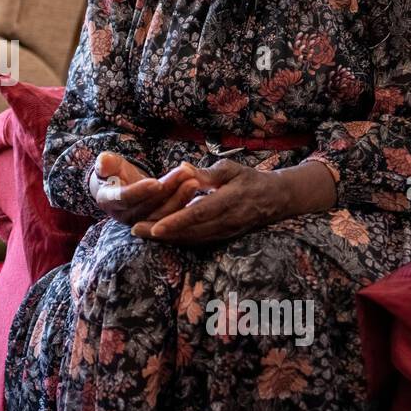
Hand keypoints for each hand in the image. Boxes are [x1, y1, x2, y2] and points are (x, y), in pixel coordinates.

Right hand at [90, 151, 193, 224]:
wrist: (116, 187)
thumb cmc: (112, 172)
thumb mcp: (106, 164)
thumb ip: (105, 163)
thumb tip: (104, 162)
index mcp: (109, 201)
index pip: (125, 198)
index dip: (140, 191)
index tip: (156, 182)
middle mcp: (124, 216)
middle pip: (149, 206)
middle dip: (168, 190)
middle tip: (186, 174)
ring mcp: (141, 221)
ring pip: (163, 213)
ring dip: (180, 197)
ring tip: (194, 179)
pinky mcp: (156, 222)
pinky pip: (171, 215)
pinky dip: (184, 201)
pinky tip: (196, 186)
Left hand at [130, 159, 293, 243]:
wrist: (275, 200)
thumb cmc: (250, 179)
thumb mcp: (232, 169)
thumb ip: (208, 173)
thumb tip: (184, 169)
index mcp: (229, 201)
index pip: (199, 213)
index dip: (177, 221)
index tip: (155, 226)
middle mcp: (226, 221)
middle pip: (190, 231)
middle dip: (162, 233)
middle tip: (135, 229)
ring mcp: (225, 232)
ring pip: (192, 239)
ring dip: (166, 238)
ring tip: (141, 233)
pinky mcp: (222, 238)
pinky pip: (198, 241)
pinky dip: (178, 240)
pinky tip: (159, 237)